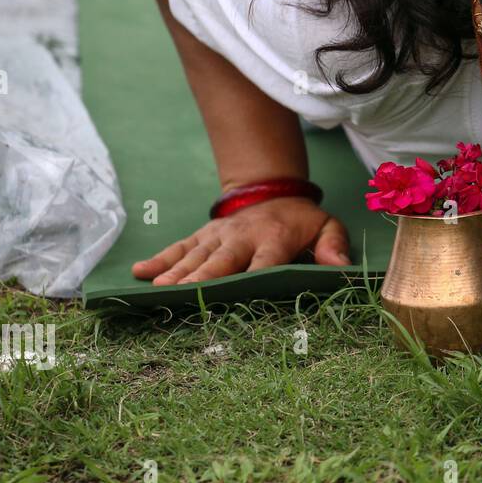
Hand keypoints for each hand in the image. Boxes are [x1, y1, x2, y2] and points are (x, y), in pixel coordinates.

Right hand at [131, 196, 351, 284]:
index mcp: (274, 239)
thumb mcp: (327, 227)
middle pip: (222, 260)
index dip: (253, 275)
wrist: (272, 189)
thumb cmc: (301, 221)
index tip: (240, 291)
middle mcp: (241, 237)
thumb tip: (341, 267)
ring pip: (195, 255)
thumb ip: (334, 245)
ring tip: (159, 288)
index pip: (264, 261)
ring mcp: (217, 235)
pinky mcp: (202, 235)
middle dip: (203, 276)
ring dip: (177, 272)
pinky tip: (139, 272)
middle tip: (184, 293)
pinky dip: (159, 259)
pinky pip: (178, 247)